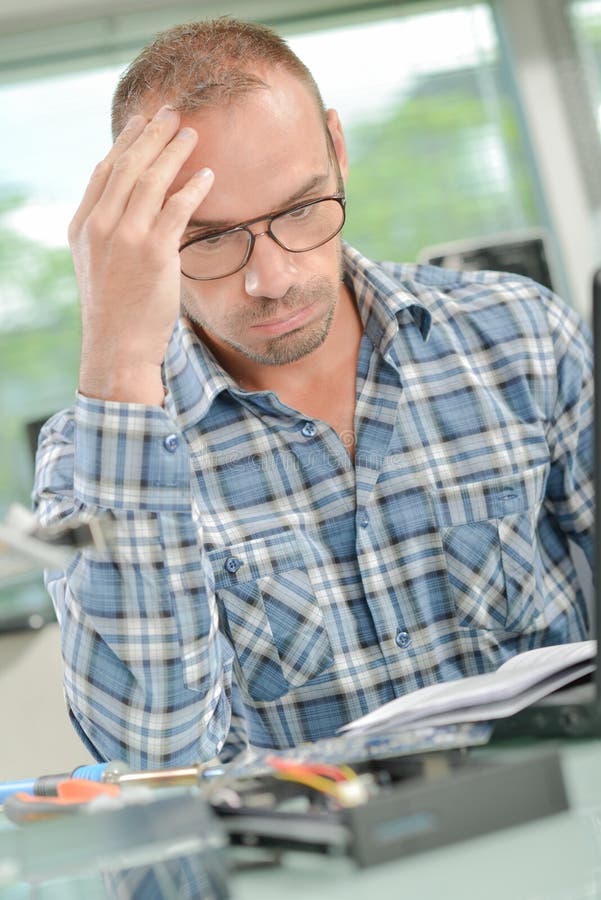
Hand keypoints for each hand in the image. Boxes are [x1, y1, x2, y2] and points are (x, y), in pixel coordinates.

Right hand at [69, 106, 213, 404]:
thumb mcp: (100, 267)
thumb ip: (112, 235)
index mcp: (83, 226)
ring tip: (193, 136)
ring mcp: (127, 237)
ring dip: (175, 152)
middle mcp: (101, 225)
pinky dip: (194, 188)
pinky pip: (178, 208)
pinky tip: (208, 178)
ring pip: (152, 180)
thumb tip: (137, 212)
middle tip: (172, 114)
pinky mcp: (154, 252)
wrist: (117, 347)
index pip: (104, 172)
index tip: (142, 123)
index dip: (125, 143)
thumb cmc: (116, 312)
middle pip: (129, 166)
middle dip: (152, 135)